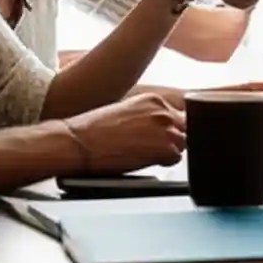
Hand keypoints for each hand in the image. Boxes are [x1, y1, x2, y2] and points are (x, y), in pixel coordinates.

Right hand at [63, 93, 186, 173]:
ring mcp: (167, 129)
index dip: (171, 128)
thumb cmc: (92, 131)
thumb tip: (159, 130)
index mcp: (153, 100)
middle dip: (174, 138)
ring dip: (170, 150)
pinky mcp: (166, 148)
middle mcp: (163, 111)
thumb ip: (148, 117)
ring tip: (145, 154)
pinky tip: (144, 161)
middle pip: (186, 127)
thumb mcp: (125, 112)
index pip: (179, 114)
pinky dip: (164, 162)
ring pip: (183, 143)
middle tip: (152, 147)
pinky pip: (176, 158)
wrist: (77, 143)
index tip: (161, 136)